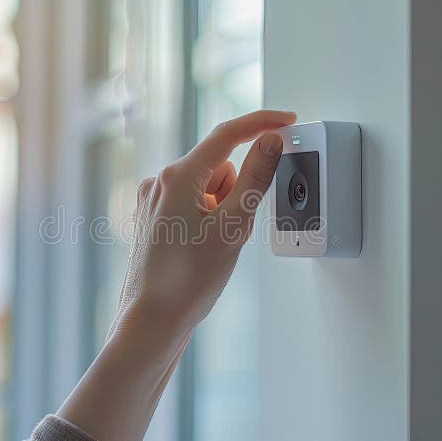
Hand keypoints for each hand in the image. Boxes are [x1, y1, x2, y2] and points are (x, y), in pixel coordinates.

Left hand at [109, 110, 295, 336]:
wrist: (153, 319)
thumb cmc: (188, 280)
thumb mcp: (234, 225)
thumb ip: (256, 177)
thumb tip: (270, 141)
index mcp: (178, 176)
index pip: (227, 135)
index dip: (261, 123)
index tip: (288, 120)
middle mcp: (160, 182)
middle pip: (220, 168)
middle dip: (237, 192)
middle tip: (234, 231)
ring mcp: (154, 200)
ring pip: (208, 188)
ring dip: (223, 209)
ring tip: (215, 246)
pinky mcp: (155, 217)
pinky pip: (194, 203)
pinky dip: (208, 218)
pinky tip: (202, 249)